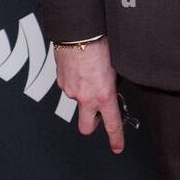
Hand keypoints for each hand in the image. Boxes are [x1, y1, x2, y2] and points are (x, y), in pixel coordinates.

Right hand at [55, 37, 125, 153]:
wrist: (79, 32)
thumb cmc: (100, 45)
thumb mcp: (116, 67)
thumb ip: (114, 83)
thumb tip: (115, 88)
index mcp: (103, 95)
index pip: (112, 124)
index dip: (116, 138)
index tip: (118, 147)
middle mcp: (85, 97)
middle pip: (87, 127)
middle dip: (94, 124)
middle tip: (100, 113)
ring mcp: (70, 91)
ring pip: (79, 101)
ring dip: (86, 93)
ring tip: (92, 73)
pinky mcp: (61, 82)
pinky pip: (71, 87)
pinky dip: (77, 82)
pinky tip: (82, 68)